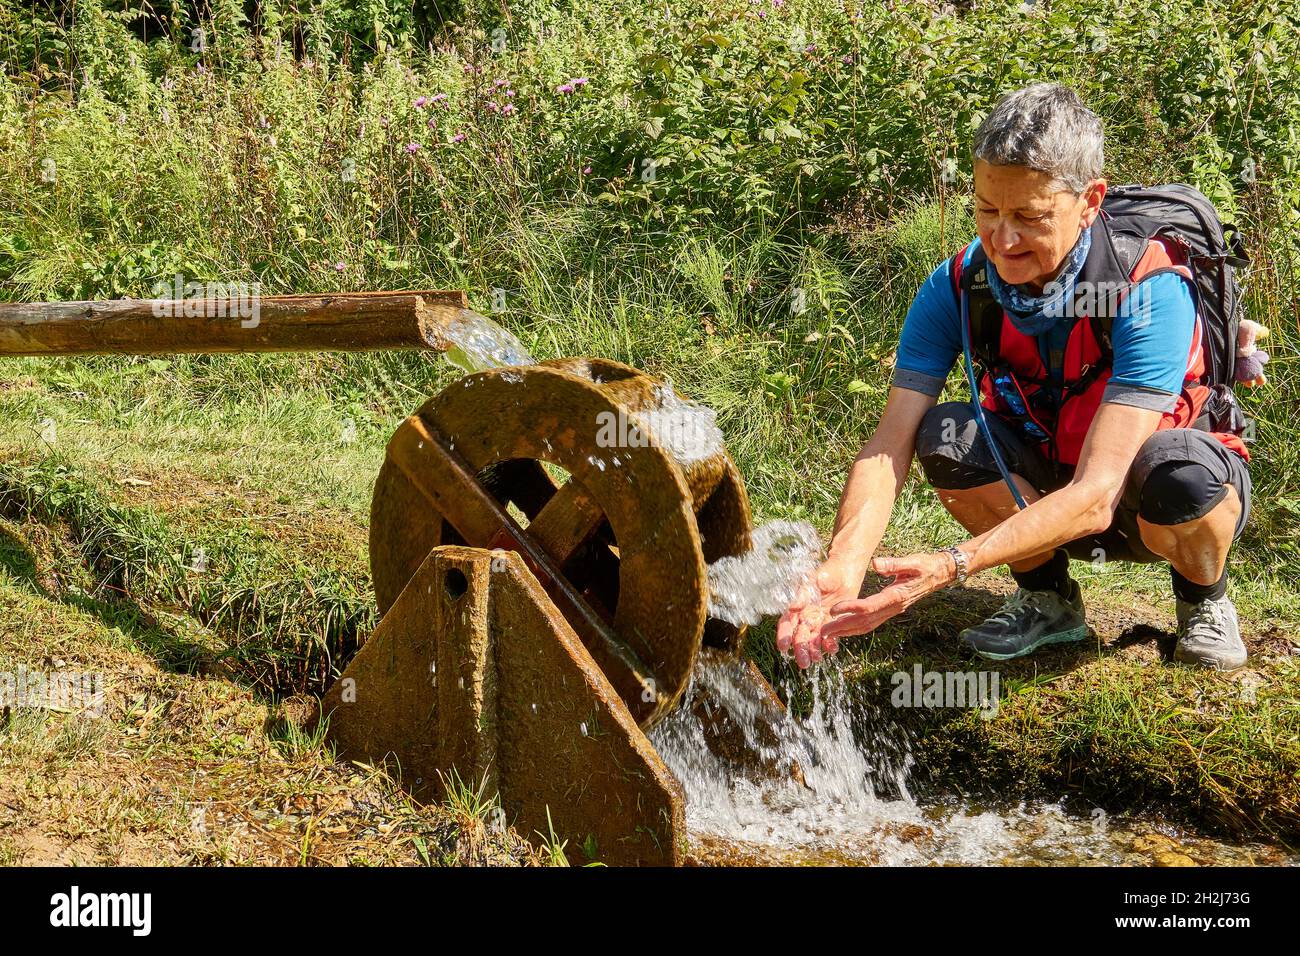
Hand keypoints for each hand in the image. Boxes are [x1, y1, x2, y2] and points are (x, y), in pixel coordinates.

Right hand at [776, 556, 863, 668]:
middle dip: (800, 650)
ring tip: (817, 660)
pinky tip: (832, 650)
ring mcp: (819, 622)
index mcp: (796, 607)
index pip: (786, 624)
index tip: (783, 647)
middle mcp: (805, 617)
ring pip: (814, 640)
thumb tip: (792, 607)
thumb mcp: (812, 581)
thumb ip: (802, 594)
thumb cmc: (826, 573)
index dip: (784, 635)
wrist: (845, 573)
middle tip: (803, 663)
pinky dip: (830, 644)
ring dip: (814, 651)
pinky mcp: (832, 624)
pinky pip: (830, 637)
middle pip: (800, 636)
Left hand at [816, 551, 957, 645]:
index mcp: (896, 596)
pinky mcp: (890, 611)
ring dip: (847, 631)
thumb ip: (894, 564)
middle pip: (864, 622)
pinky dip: (856, 628)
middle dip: (842, 627)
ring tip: (828, 634)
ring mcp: (892, 611)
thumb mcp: (912, 562)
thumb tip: (876, 564)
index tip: (833, 611)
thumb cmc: (925, 566)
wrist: (940, 574)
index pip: (869, 607)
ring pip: (867, 626)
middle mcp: (893, 608)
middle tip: (822, 631)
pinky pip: (871, 623)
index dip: (850, 610)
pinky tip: (844, 629)